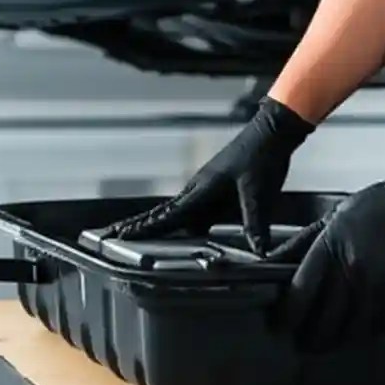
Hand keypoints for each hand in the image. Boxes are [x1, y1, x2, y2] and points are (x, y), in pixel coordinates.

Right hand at [97, 97, 313, 253]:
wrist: (271, 134)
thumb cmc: (261, 157)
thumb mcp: (259, 193)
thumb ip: (256, 223)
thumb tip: (258, 250)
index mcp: (202, 189)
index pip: (169, 213)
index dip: (147, 227)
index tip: (123, 233)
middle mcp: (198, 190)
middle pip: (163, 213)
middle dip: (138, 225)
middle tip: (113, 234)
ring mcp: (205, 191)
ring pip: (176, 214)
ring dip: (157, 226)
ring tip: (135, 238)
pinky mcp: (216, 193)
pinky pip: (194, 213)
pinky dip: (181, 225)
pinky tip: (181, 236)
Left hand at [268, 142, 384, 352]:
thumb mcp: (335, 216)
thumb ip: (302, 243)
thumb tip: (272, 262)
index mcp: (330, 249)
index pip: (299, 296)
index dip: (287, 318)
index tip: (282, 326)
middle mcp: (352, 272)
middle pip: (322, 323)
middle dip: (310, 338)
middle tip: (305, 342)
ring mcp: (380, 290)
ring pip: (351, 334)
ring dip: (339, 341)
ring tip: (332, 340)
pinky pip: (380, 330)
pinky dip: (369, 332)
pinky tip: (363, 326)